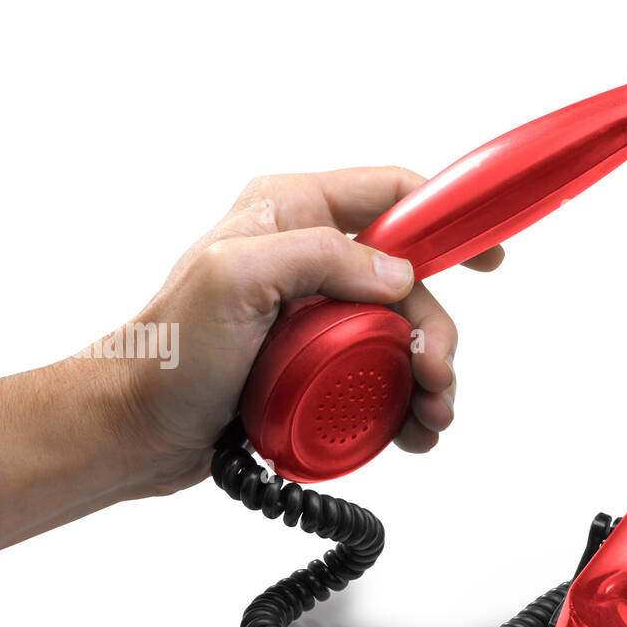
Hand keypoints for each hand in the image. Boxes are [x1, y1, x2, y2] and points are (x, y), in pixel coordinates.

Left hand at [104, 166, 502, 493]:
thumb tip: (397, 274)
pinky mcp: (318, 365)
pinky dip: (403, 406)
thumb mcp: (233, 279)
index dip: (448, 216)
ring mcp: (317, 316)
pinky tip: (409, 432)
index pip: (391, 194)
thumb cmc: (170, 353)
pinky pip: (379, 377)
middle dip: (436, 332)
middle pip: (411, 283)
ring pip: (402, 337)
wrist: (139, 427)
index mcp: (292, 214)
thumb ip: (318, 255)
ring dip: (427, 378)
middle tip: (434, 376)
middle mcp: (310, 258)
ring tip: (427, 419)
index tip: (487, 256)